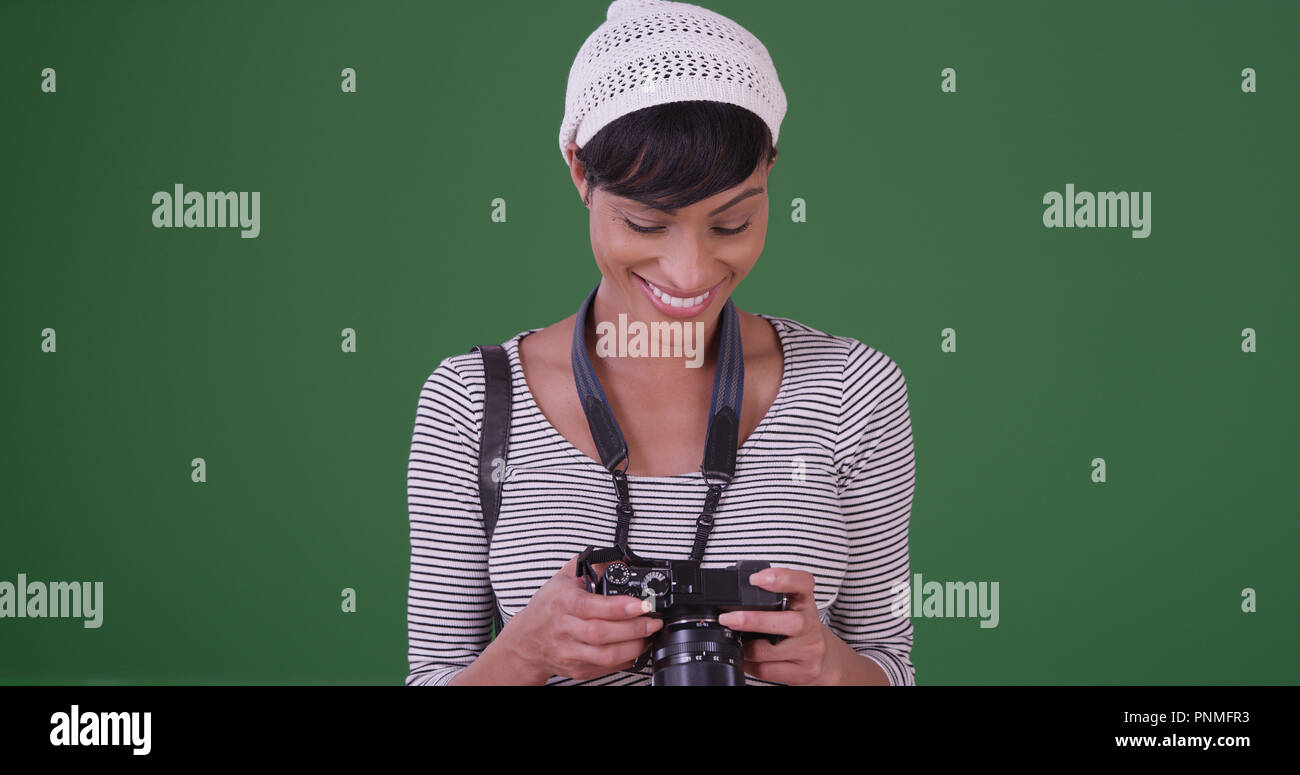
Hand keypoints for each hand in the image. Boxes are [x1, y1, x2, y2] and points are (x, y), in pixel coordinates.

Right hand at [499, 554, 663, 682]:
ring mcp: (570, 652)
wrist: (526, 642)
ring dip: (634, 646)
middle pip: (602, 633)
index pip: (592, 607)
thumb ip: (587, 566)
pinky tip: (635, 648)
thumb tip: (617, 558)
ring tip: (648, 635)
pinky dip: (625, 659)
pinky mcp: (577, 669)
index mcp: (562, 603)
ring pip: (606, 655)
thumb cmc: (546, 608)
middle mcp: (564, 629)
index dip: (620, 607)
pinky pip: (606, 668)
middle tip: (654, 621)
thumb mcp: (561, 580)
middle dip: (635, 628)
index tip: (642, 604)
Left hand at [717, 567, 835, 685]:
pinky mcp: (805, 672)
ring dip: (746, 648)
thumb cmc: (798, 629)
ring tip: (733, 641)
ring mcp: (810, 650)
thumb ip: (767, 600)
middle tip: (728, 618)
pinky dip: (750, 665)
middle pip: (792, 622)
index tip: (756, 579)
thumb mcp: (789, 608)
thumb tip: (729, 603)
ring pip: (773, 651)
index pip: (804, 583)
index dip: (783, 578)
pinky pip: (769, 670)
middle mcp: (811, 624)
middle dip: (755, 621)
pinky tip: (744, 659)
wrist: (824, 658)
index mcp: (804, 601)